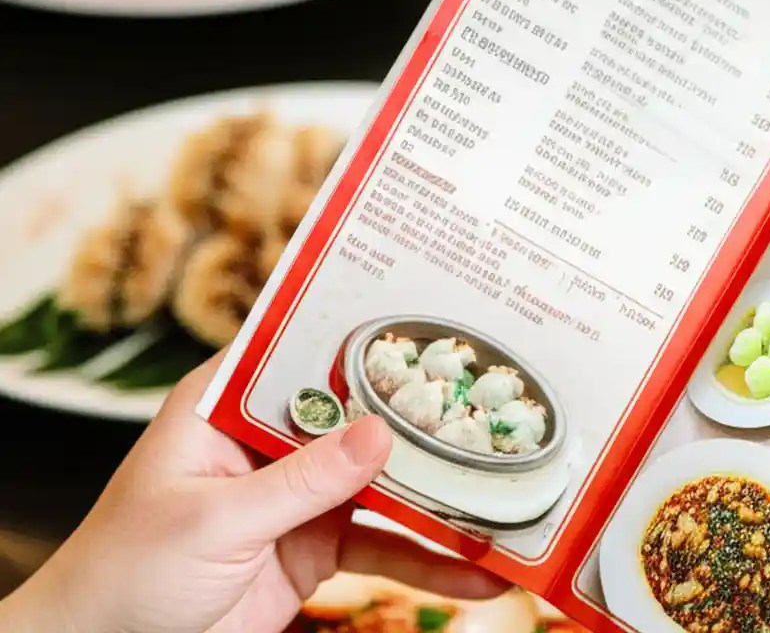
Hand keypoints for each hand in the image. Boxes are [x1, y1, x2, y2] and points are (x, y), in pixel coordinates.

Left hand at [0, 352, 508, 632]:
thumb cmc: (128, 570)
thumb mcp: (216, 521)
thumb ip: (302, 481)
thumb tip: (379, 435)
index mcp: (228, 406)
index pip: (299, 353)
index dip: (359, 338)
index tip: (428, 328)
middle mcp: (271, 439)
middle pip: (359, 418)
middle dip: (424, 425)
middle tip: (494, 418)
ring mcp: (300, 494)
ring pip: (384, 485)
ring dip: (439, 503)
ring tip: (505, 510)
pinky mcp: (318, 545)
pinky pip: (384, 548)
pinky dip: (427, 565)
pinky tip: (472, 578)